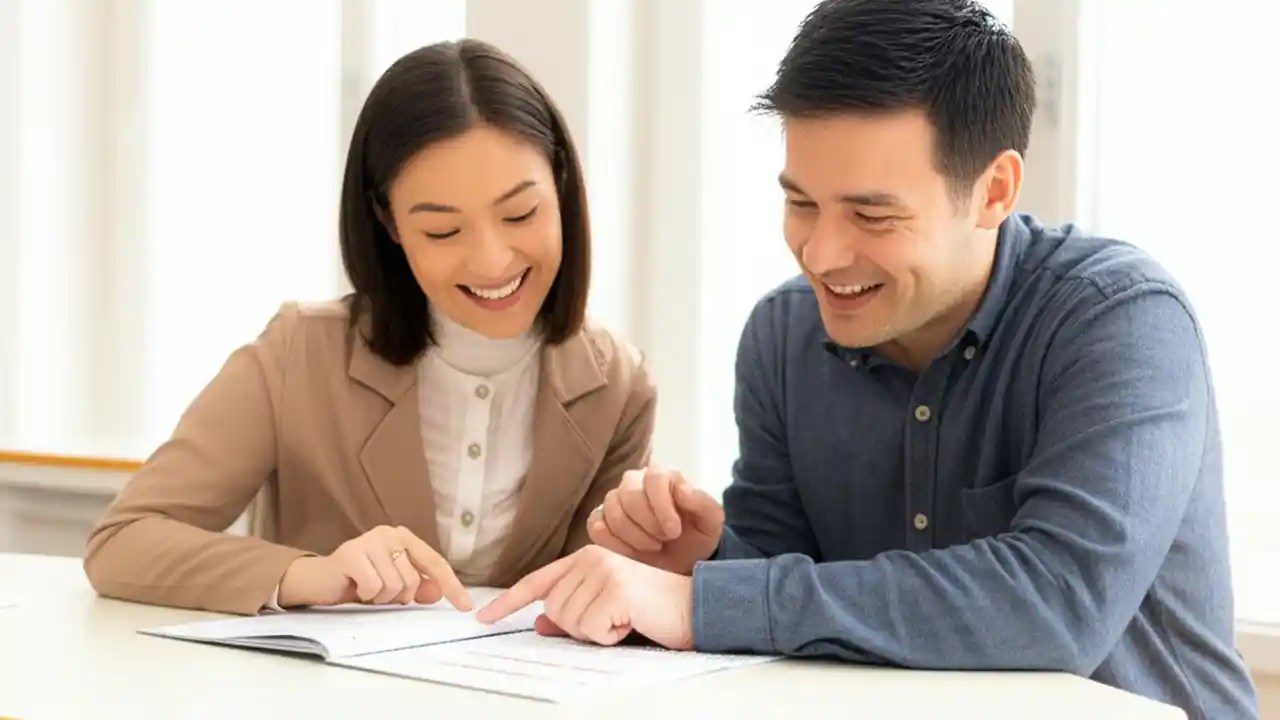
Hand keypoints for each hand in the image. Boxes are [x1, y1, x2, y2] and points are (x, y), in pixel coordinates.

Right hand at [277, 525, 470, 609]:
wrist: (317, 581)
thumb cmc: (358, 582)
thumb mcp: (392, 586)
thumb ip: (417, 587)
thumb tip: (439, 592)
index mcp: (403, 538)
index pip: (435, 562)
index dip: (452, 586)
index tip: (466, 606)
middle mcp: (389, 534)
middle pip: (413, 580)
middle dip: (398, 596)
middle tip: (379, 593)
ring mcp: (370, 541)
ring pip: (395, 585)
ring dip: (380, 597)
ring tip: (365, 589)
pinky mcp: (351, 554)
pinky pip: (374, 587)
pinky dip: (366, 595)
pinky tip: (355, 587)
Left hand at [476, 546, 693, 649]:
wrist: (693, 607)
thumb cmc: (651, 611)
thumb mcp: (607, 611)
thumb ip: (574, 615)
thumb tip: (539, 623)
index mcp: (585, 559)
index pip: (537, 582)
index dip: (508, 602)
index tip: (482, 618)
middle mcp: (590, 558)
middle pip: (554, 611)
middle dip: (580, 627)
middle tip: (614, 619)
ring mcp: (602, 571)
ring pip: (570, 622)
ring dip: (597, 632)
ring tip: (626, 618)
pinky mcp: (615, 588)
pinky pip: (591, 629)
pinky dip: (610, 636)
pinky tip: (632, 621)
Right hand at [589, 467, 723, 574]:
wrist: (681, 562)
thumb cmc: (696, 537)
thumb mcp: (711, 522)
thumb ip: (703, 503)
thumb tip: (683, 490)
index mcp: (663, 475)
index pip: (654, 478)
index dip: (662, 506)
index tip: (674, 531)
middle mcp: (634, 481)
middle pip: (630, 494)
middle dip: (648, 524)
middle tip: (663, 540)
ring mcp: (614, 500)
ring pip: (612, 512)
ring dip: (634, 537)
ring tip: (653, 546)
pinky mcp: (599, 520)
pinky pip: (597, 528)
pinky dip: (615, 545)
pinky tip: (633, 554)